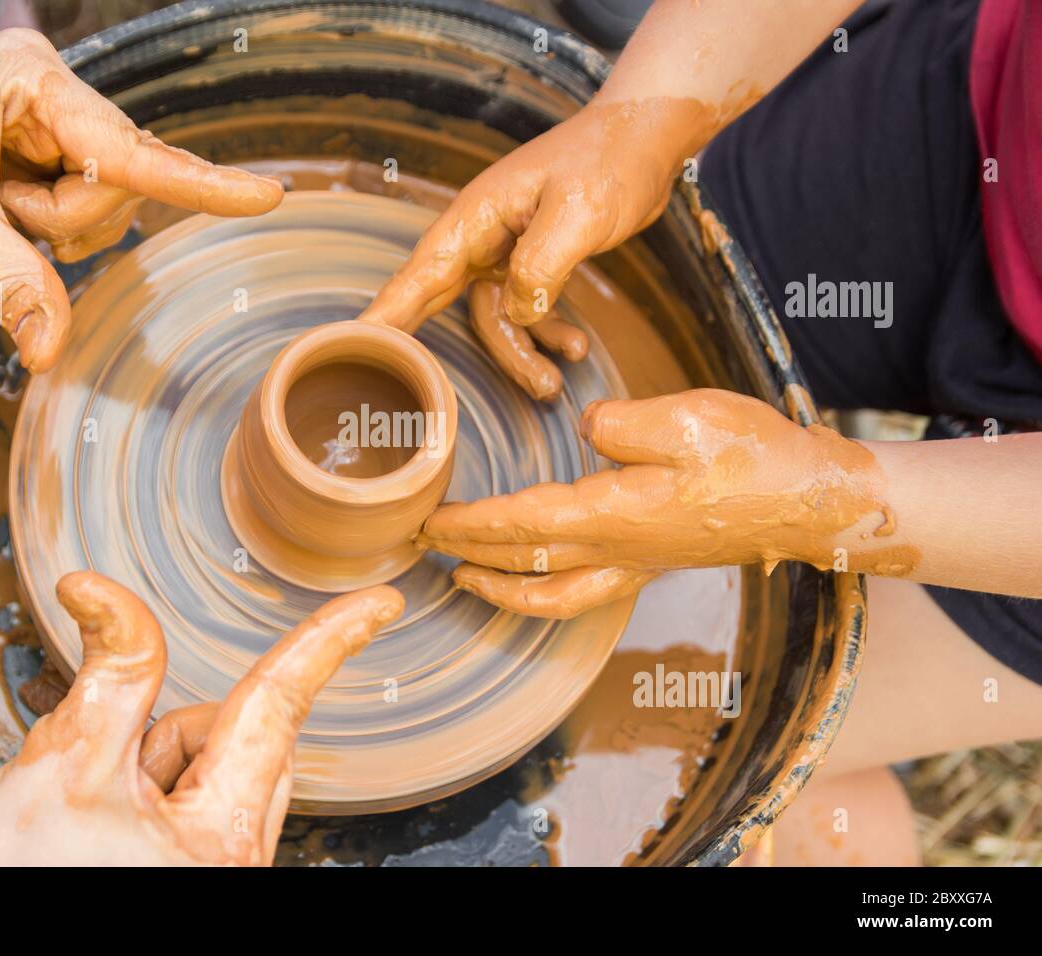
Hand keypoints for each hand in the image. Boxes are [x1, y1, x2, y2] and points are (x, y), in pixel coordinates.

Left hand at [0, 29, 281, 371]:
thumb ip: (12, 283)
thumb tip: (56, 349)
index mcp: (32, 80)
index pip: (133, 151)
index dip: (202, 184)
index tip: (270, 196)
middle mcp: (45, 99)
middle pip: (113, 191)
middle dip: (56, 224)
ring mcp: (37, 134)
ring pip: (94, 216)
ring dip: (40, 237)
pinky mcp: (24, 168)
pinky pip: (66, 225)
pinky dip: (32, 242)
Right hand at [0, 572, 402, 865]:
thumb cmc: (13, 891)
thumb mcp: (59, 767)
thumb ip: (107, 675)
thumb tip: (103, 593)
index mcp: (219, 839)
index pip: (280, 706)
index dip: (327, 641)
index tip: (375, 606)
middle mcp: (228, 862)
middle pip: (234, 741)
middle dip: (173, 726)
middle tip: (110, 759)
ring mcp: (205, 871)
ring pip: (201, 771)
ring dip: (145, 762)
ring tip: (81, 811)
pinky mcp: (179, 872)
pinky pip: (179, 804)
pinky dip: (137, 790)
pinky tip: (87, 825)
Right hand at [359, 99, 696, 399]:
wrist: (649, 137)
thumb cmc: (609, 159)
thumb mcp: (577, 212)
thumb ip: (540, 266)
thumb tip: (515, 311)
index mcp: (476, 217)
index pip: (419, 273)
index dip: (387, 312)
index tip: (355, 343)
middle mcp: (483, 235)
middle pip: (443, 302)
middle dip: (442, 350)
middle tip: (422, 395)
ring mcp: (507, 249)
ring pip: (495, 317)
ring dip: (521, 352)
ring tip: (550, 385)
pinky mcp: (535, 260)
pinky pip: (528, 309)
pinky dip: (548, 333)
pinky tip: (575, 349)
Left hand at [417, 389, 893, 617]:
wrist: (814, 498)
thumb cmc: (754, 456)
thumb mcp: (686, 419)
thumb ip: (621, 424)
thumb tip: (586, 429)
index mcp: (615, 516)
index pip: (521, 524)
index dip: (470, 524)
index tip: (429, 521)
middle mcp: (618, 551)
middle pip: (524, 564)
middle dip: (469, 557)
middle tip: (425, 550)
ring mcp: (637, 564)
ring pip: (553, 594)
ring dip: (502, 590)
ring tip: (466, 581)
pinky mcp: (655, 561)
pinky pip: (587, 594)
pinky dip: (548, 596)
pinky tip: (538, 583)